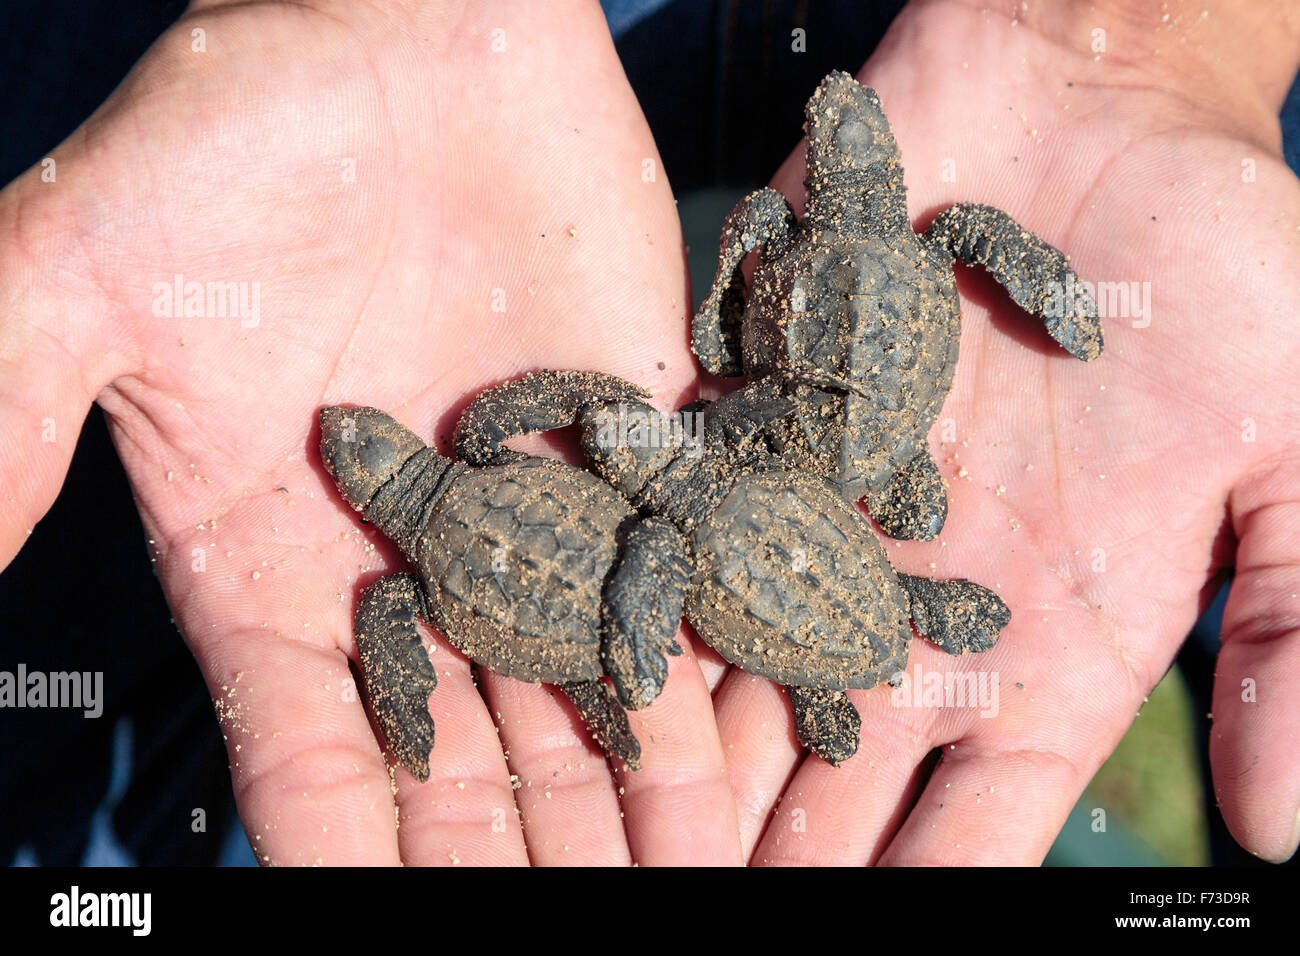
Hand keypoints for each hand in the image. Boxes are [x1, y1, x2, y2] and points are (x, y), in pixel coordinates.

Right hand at [0, 0, 740, 864]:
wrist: (395, 23)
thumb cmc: (232, 132)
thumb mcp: (78, 280)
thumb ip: (4, 434)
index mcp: (278, 560)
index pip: (321, 760)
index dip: (362, 861)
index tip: (409, 932)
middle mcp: (413, 558)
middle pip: (476, 754)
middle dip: (529, 853)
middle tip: (597, 928)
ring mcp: (534, 504)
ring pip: (588, 687)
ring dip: (639, 793)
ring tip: (694, 881)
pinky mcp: (633, 437)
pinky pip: (682, 571)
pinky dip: (720, 657)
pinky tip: (761, 746)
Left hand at [710, 0, 1299, 863]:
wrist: (1103, 106)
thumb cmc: (1227, 264)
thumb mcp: (1295, 453)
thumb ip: (1293, 632)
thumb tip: (1286, 831)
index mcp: (1046, 630)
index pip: (978, 808)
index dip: (927, 887)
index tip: (865, 945)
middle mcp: (922, 591)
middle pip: (836, 766)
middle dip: (777, 853)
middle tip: (696, 916)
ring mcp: (831, 505)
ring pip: (746, 665)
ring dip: (695, 759)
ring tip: (632, 841)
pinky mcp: (764, 414)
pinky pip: (696, 518)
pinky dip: (648, 587)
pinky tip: (588, 666)